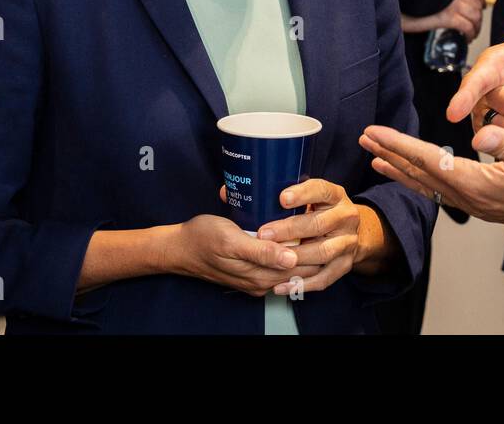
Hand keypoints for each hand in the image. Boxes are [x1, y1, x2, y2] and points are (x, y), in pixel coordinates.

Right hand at [164, 207, 320, 296]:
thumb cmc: (203, 238)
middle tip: (323, 222)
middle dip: (313, 248)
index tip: (324, 225)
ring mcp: (257, 280)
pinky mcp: (252, 273)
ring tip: (314, 226)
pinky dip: (291, 253)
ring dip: (304, 250)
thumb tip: (291, 259)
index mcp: (258, 276)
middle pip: (299, 269)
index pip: (299, 267)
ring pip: (290, 267)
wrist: (179, 248)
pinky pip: (278, 265)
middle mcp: (261, 282)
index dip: (314, 247)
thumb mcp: (230, 240)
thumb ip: (261, 252)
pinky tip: (295, 236)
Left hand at [257, 178, 387, 292]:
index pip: (321, 191)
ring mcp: (347, 243)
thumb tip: (261, 200)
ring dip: (295, 257)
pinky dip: (301, 284)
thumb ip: (296, 199)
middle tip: (265, 234)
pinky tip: (281, 286)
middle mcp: (346, 218)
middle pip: (318, 224)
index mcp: (336, 196)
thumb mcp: (316, 197)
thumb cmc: (324, 211)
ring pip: (322, 252)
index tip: (282, 198)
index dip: (302, 194)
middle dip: (290, 230)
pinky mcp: (345, 265)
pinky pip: (323, 278)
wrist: (352, 231)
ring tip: (273, 259)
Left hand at [360, 123, 503, 239]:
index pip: (428, 159)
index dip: (399, 144)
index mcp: (476, 184)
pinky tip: (414, 175)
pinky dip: (419, 180)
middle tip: (364, 138)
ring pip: (425, 184)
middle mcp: (467, 196)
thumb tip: (482, 133)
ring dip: (399, 169)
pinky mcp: (478, 202)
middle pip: (419, 172)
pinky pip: (438, 190)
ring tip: (376, 158)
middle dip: (390, 154)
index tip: (375, 132)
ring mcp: (471, 202)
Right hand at [400, 0, 485, 38]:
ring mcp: (452, 3)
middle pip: (476, 4)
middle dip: (478, 17)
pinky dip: (469, 33)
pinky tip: (466, 39)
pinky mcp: (446, 17)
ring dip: (476, 27)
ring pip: (474, 16)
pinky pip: (466, 26)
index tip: (481, 6)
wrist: (395, 1)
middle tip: (475, 26)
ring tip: (471, 34)